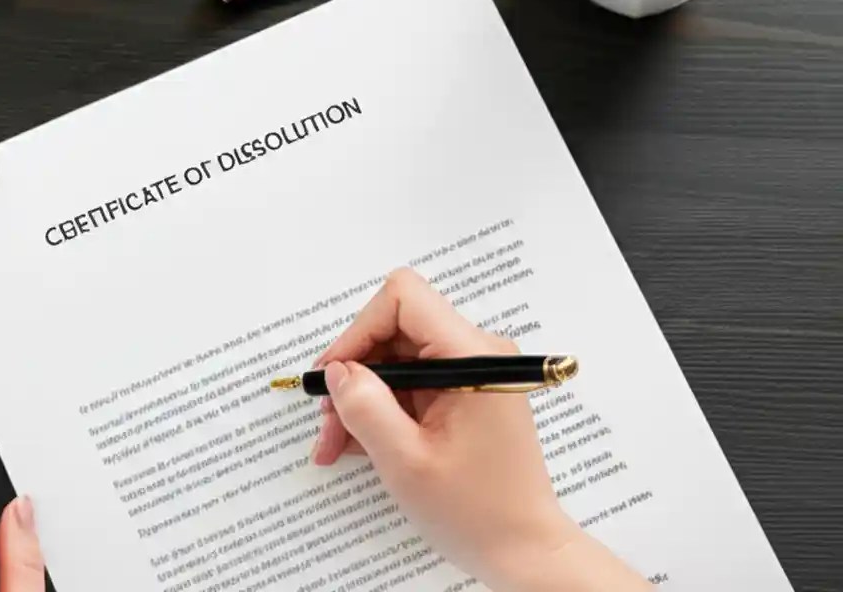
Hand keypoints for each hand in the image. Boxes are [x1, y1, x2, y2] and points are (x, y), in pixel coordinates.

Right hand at [312, 269, 648, 591]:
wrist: (524, 550)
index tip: (334, 375)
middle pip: (395, 331)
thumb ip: (366, 407)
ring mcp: (472, 374)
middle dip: (353, 373)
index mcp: (473, 356)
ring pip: (396, 362)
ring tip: (334, 444)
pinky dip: (380, 411)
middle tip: (326, 420)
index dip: (359, 330)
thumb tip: (337, 371)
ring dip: (360, 398)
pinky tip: (355, 445)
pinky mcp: (465, 396)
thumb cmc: (476, 511)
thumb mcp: (406, 461)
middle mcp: (477, 353)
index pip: (404, 299)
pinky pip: (410, 386)